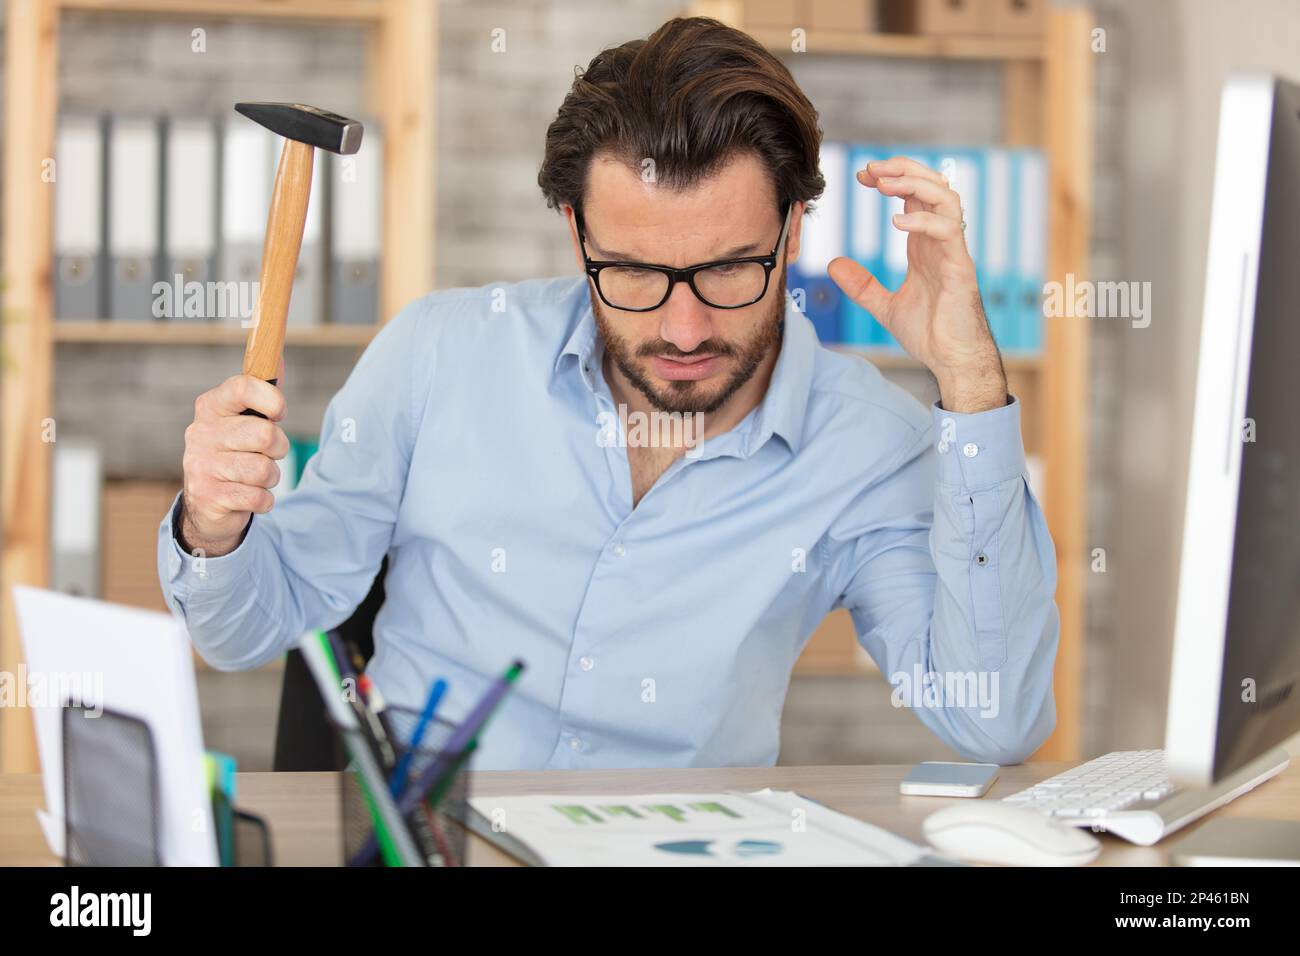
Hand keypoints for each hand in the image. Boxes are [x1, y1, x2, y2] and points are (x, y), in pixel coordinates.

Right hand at [179, 357, 288, 557]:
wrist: (207, 504)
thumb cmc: (234, 453)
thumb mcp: (244, 420)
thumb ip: (263, 392)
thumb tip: (277, 357)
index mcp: (211, 406)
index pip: (242, 387)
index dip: (271, 399)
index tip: (280, 413)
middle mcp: (201, 433)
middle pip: (264, 434)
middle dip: (279, 448)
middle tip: (269, 453)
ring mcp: (200, 465)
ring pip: (264, 470)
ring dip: (271, 478)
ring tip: (256, 477)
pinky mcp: (207, 496)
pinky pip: (258, 497)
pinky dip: (264, 500)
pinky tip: (249, 496)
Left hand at [827, 156, 1006, 412]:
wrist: (953, 361)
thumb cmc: (931, 334)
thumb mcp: (885, 306)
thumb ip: (861, 285)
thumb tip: (833, 264)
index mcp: (925, 244)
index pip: (912, 196)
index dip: (890, 178)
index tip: (862, 175)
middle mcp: (941, 241)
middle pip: (932, 185)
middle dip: (902, 170)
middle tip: (870, 169)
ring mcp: (953, 252)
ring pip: (946, 198)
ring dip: (915, 184)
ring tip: (884, 184)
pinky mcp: (960, 267)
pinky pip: (949, 231)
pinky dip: (923, 221)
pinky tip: (897, 222)